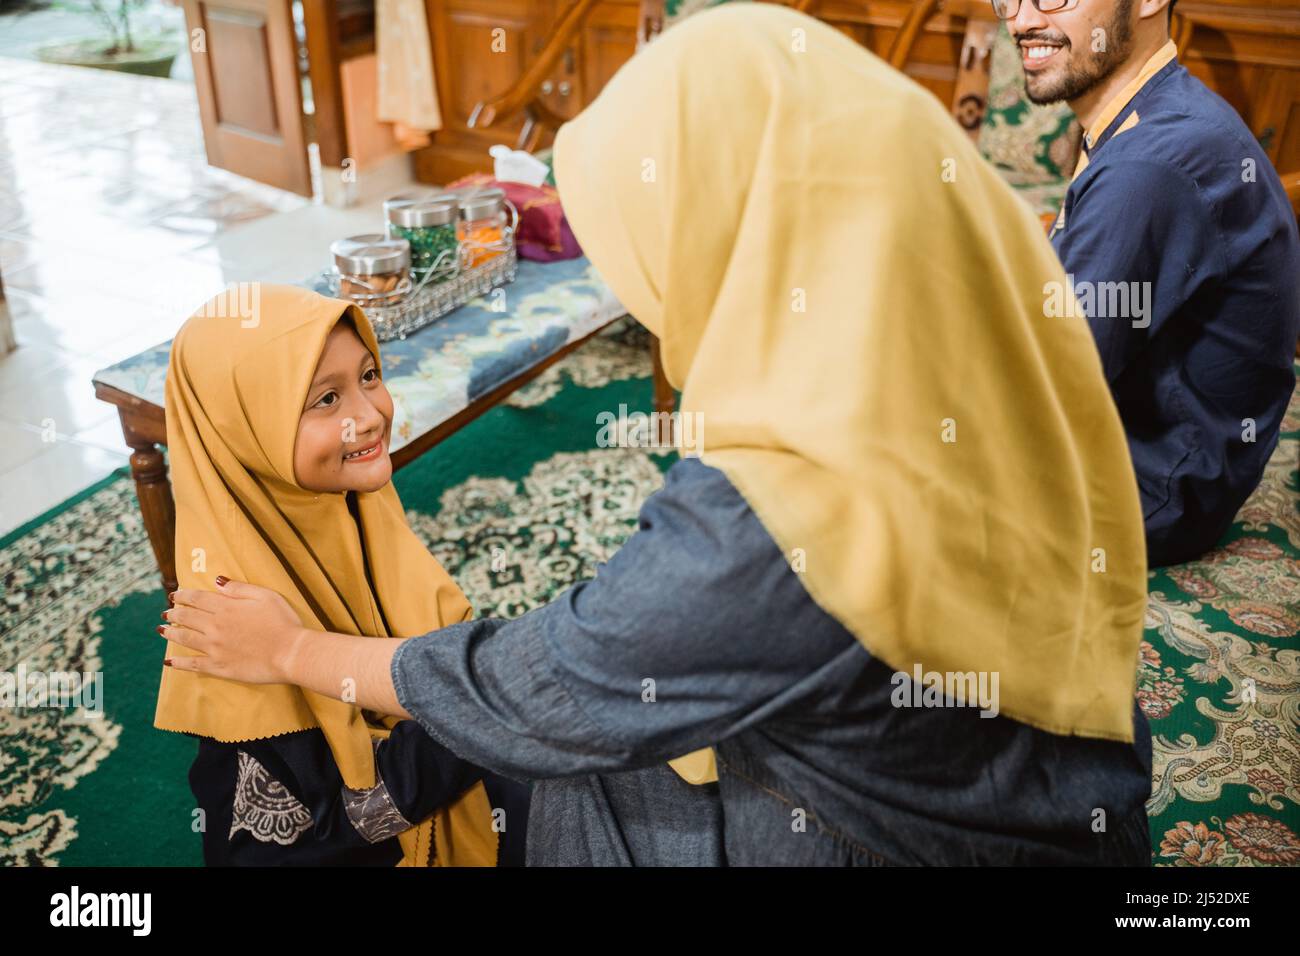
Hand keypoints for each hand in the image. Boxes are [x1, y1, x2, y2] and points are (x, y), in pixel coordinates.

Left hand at [160, 577, 305, 684]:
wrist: (290, 653)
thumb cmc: (283, 622)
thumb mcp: (266, 596)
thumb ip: (239, 588)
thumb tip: (217, 581)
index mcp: (226, 607)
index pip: (196, 598)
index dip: (183, 595)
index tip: (175, 595)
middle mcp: (214, 626)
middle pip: (186, 617)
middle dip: (173, 613)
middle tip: (166, 613)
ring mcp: (214, 648)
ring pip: (184, 638)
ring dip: (171, 633)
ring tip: (162, 630)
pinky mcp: (218, 667)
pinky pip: (192, 664)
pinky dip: (178, 662)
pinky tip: (168, 661)